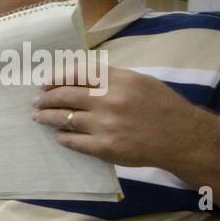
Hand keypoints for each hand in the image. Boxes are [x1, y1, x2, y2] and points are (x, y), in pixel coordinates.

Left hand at [33, 65, 206, 172]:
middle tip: (36, 101)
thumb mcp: (141, 82)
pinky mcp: (104, 147)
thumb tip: (80, 77)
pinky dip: (63, 137)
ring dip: (47, 117)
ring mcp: (105, 124)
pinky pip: (74, 141)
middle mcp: (109, 99)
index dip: (57, 77)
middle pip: (66, 95)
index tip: (46, 82)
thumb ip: (112, 78)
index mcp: (119, 80)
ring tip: (39, 116)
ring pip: (65, 118)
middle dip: (46, 98)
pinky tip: (58, 135)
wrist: (182, 137)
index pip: (78, 73)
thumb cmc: (163, 107)